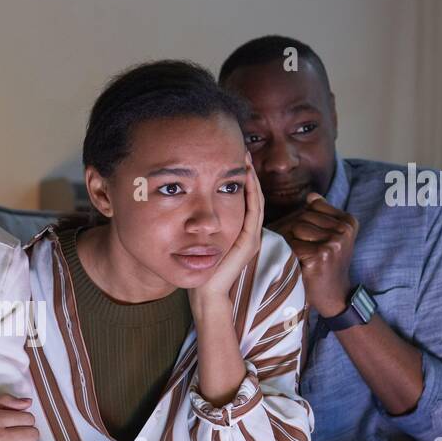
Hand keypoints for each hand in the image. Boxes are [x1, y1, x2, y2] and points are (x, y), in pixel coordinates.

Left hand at [191, 155, 264, 306]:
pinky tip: (246, 176)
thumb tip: (185, 205)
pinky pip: (253, 210)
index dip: (240, 177)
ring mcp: (251, 236)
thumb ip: (199, 225)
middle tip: (242, 148)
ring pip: (256, 198)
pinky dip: (251, 191)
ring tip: (245, 156)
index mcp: (238, 230)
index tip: (231, 157)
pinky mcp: (250, 241)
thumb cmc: (198, 269)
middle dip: (248, 171)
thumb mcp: (198, 240)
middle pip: (252, 194)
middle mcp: (248, 231)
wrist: (205, 292)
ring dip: (252, 177)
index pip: (243, 197)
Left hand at [272, 192, 357, 316]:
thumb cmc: (328, 263)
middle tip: (297, 248)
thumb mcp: (332, 236)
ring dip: (290, 241)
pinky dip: (289, 253)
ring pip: (296, 228)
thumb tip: (311, 196)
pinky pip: (292, 243)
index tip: (307, 238)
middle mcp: (344, 230)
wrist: (334, 295)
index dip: (303, 220)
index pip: (313, 206)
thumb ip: (322, 214)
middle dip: (294, 230)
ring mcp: (334, 243)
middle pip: (303, 217)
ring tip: (297, 254)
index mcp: (349, 222)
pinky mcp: (320, 255)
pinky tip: (296, 263)